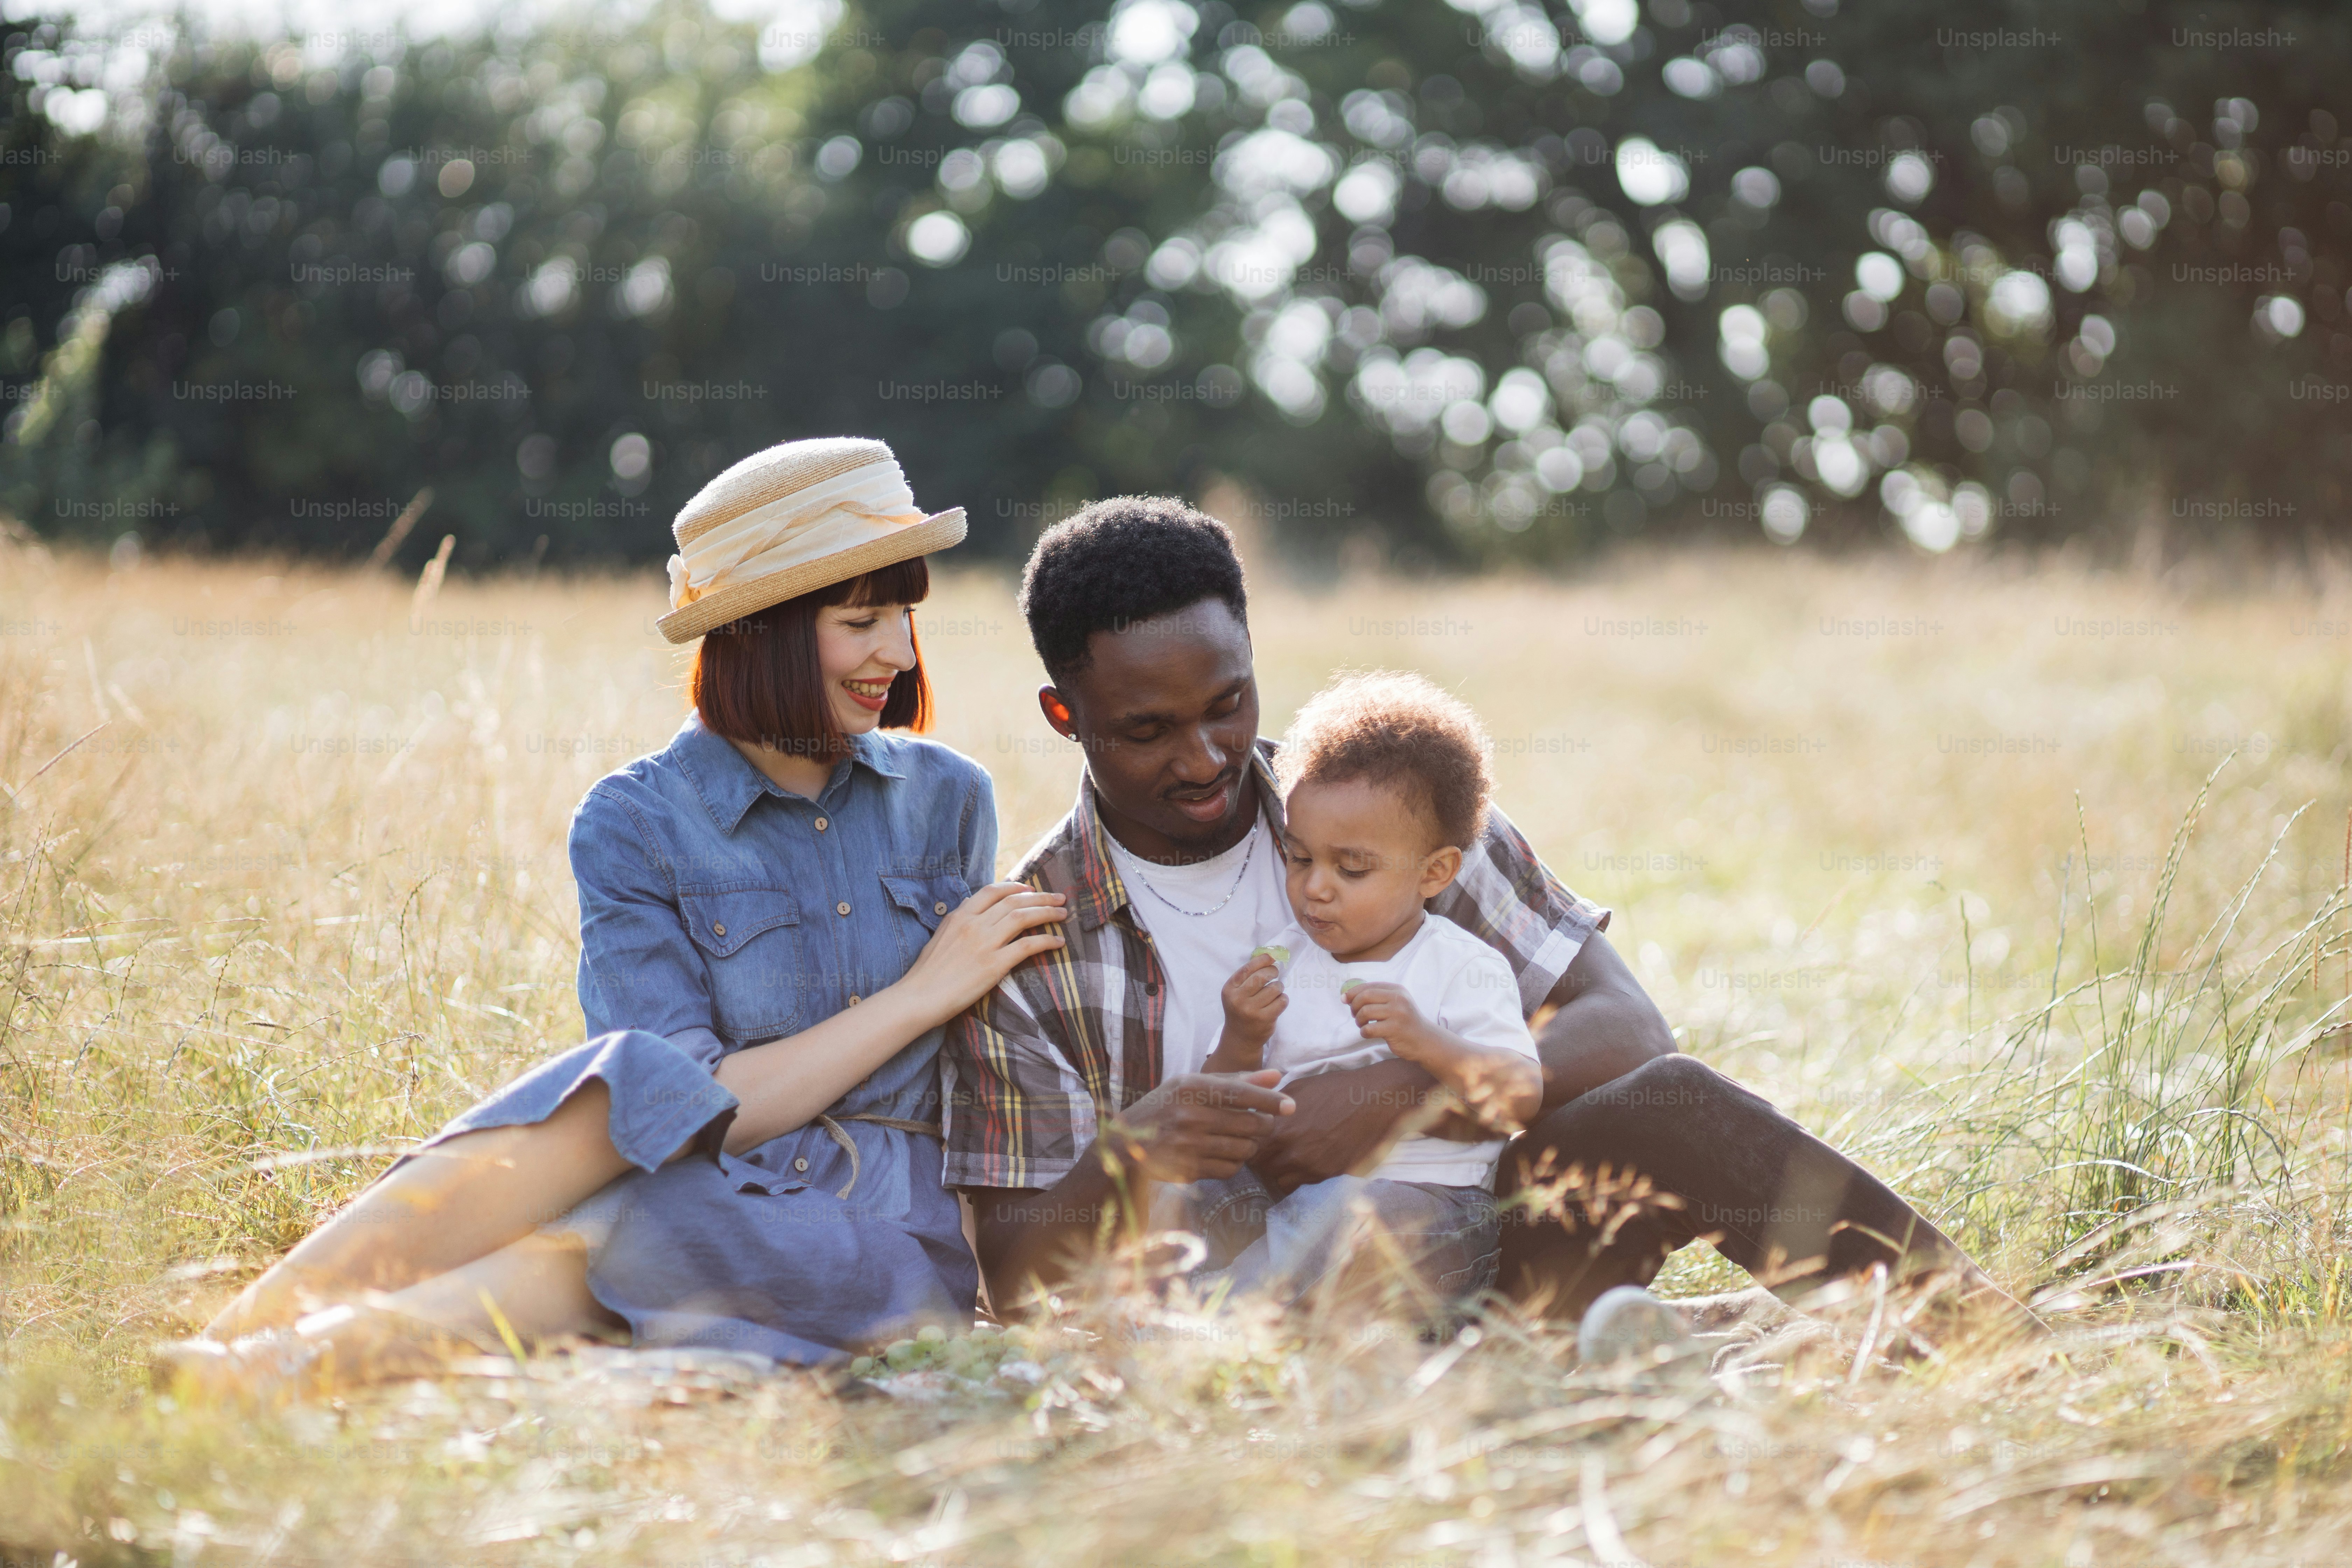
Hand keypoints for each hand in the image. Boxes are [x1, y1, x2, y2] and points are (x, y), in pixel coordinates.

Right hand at [894, 881, 1067, 1024]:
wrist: (919, 998)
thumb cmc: (927, 972)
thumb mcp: (939, 936)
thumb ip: (958, 920)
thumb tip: (972, 904)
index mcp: (960, 915)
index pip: (992, 891)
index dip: (1015, 887)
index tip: (1030, 889)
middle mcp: (974, 924)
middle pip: (1014, 901)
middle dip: (1040, 897)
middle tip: (1059, 897)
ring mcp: (984, 943)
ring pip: (1023, 917)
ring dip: (1047, 912)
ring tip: (1063, 913)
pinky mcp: (994, 965)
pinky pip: (1027, 947)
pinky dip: (1046, 941)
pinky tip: (1058, 942)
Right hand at [1102, 1070, 1293, 1182]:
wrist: (1125, 1146)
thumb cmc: (1164, 1108)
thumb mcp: (1191, 1085)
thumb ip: (1236, 1080)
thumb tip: (1277, 1076)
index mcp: (1190, 1088)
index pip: (1240, 1093)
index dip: (1269, 1100)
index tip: (1291, 1106)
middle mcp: (1190, 1116)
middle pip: (1250, 1125)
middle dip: (1263, 1125)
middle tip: (1259, 1122)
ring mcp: (1189, 1146)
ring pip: (1245, 1149)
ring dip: (1250, 1145)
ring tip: (1240, 1138)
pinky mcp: (1190, 1170)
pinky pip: (1231, 1168)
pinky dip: (1235, 1162)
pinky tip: (1224, 1153)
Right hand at [1217, 953, 1286, 1055]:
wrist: (1240, 1038)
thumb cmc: (1241, 1009)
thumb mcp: (1236, 992)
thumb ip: (1248, 976)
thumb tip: (1268, 955)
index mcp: (1229, 989)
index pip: (1247, 969)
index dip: (1261, 960)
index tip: (1271, 957)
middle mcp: (1238, 999)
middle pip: (1262, 976)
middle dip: (1272, 971)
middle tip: (1275, 973)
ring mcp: (1251, 1010)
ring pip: (1274, 988)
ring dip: (1279, 987)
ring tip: (1275, 991)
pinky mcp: (1265, 1019)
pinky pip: (1282, 1001)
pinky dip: (1283, 999)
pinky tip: (1278, 1002)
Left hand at [1248, 1058, 1435, 1195]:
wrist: (1375, 1101)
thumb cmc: (1336, 1089)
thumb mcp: (1297, 1088)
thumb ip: (1272, 1106)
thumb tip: (1256, 1113)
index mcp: (1280, 1130)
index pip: (1249, 1149)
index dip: (1248, 1144)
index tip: (1251, 1139)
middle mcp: (1292, 1153)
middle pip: (1261, 1169)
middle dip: (1261, 1160)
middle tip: (1267, 1150)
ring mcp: (1311, 1168)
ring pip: (1279, 1181)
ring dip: (1278, 1172)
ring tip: (1285, 1158)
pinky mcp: (1328, 1176)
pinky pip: (1302, 1185)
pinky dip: (1298, 1177)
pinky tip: (1305, 1162)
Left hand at [1345, 981, 1435, 1060]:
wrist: (1425, 1040)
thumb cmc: (1404, 1022)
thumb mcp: (1396, 1003)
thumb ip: (1376, 997)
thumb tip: (1346, 996)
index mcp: (1397, 990)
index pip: (1369, 986)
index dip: (1353, 992)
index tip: (1344, 999)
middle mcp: (1399, 999)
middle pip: (1365, 996)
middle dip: (1354, 1006)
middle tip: (1354, 1015)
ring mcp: (1398, 1014)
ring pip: (1365, 1012)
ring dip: (1359, 1020)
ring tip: (1362, 1025)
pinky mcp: (1395, 1029)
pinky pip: (1369, 1029)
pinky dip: (1364, 1032)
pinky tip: (1368, 1034)